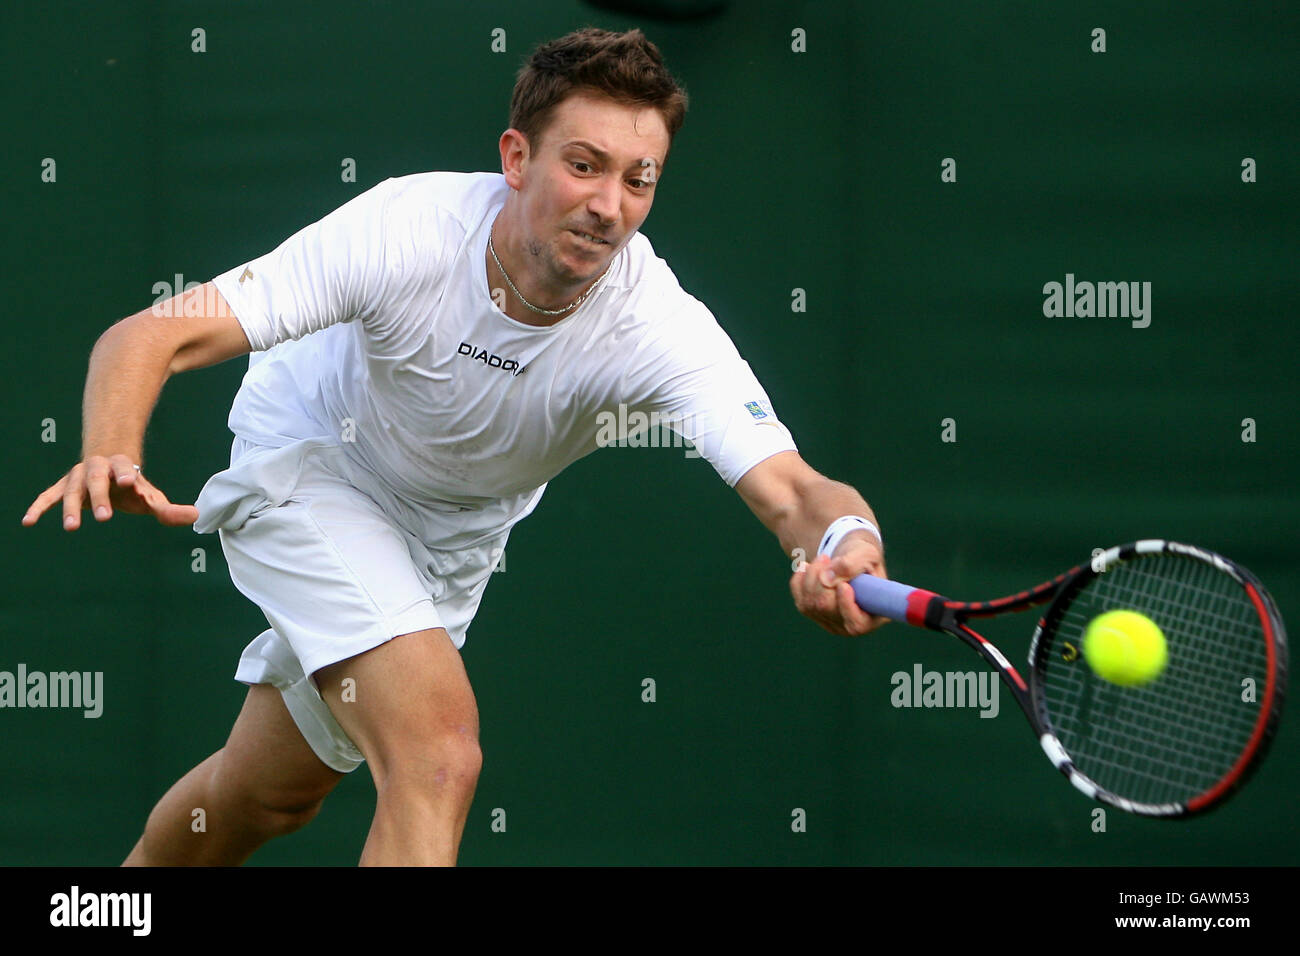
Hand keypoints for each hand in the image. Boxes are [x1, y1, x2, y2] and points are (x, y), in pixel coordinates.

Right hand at [21, 455, 198, 529]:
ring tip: (73, 528)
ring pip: (72, 490)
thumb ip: (169, 509)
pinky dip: (38, 507)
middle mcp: (97, 469)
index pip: (124, 468)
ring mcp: (77, 478)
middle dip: (100, 497)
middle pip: (96, 480)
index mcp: (121, 468)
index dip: (126, 473)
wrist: (106, 470)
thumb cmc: (132, 488)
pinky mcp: (61, 489)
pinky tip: (28, 522)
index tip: (128, 481)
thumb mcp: (150, 496)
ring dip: (72, 508)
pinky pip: (48, 497)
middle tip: (105, 517)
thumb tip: (197, 517)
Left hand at [790, 533, 888, 636]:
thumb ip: (852, 565)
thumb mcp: (866, 554)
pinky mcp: (812, 613)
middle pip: (826, 608)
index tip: (843, 585)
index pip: (856, 624)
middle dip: (822, 580)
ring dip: (812, 575)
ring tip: (823, 558)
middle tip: (826, 558)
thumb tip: (827, 579)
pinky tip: (807, 567)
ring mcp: (828, 621)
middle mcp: (849, 625)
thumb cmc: (864, 559)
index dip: (846, 605)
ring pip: (810, 603)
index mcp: (872, 617)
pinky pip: (799, 599)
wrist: (850, 558)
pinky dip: (799, 580)